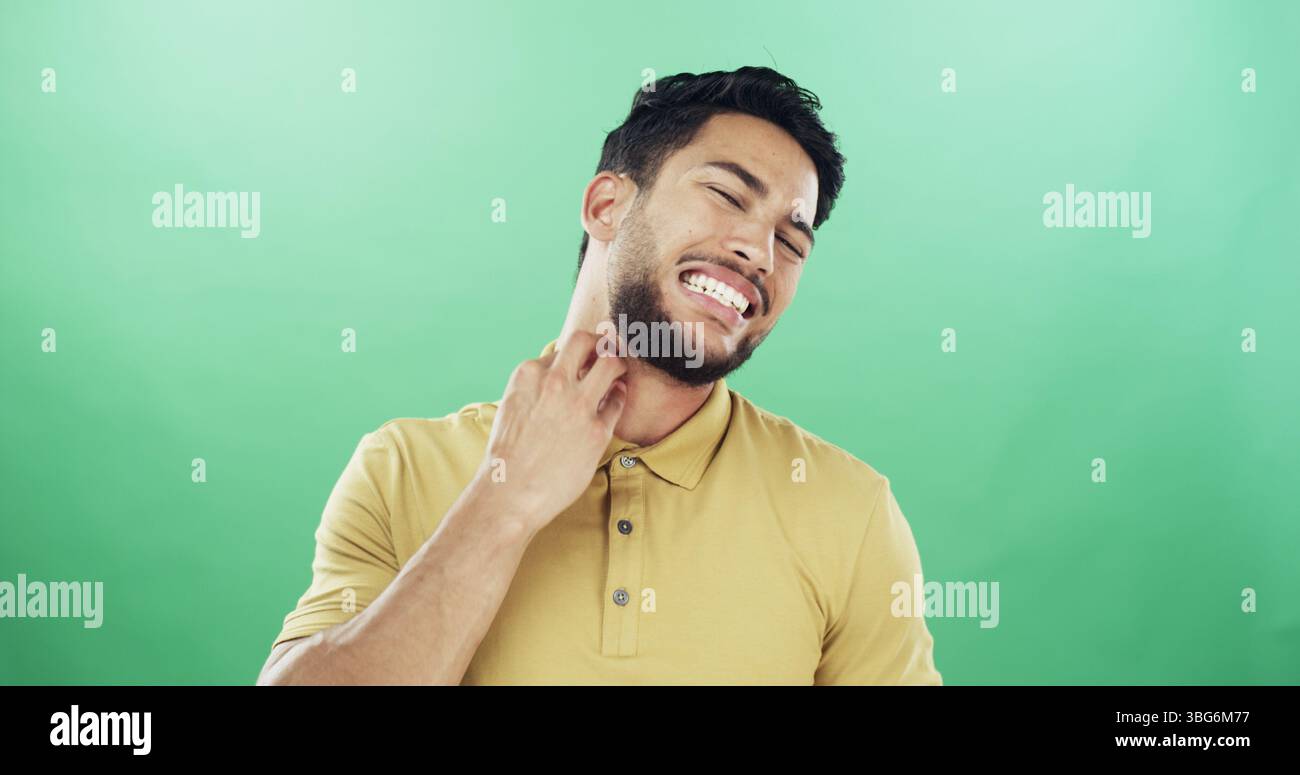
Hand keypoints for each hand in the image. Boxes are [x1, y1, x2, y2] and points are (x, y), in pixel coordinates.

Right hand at [473, 330, 627, 533]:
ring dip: (617, 364)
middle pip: (587, 340)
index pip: (561, 350)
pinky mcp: (597, 430)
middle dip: (599, 343)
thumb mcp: (513, 406)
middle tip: (606, 353)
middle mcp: (554, 382)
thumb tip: (559, 373)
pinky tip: (614, 400)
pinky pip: (618, 400)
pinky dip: (618, 396)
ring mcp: (578, 404)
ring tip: (617, 373)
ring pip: (612, 362)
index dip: (573, 358)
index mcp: (529, 374)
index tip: (582, 364)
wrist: (510, 491)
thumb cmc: (509, 453)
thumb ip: (536, 386)